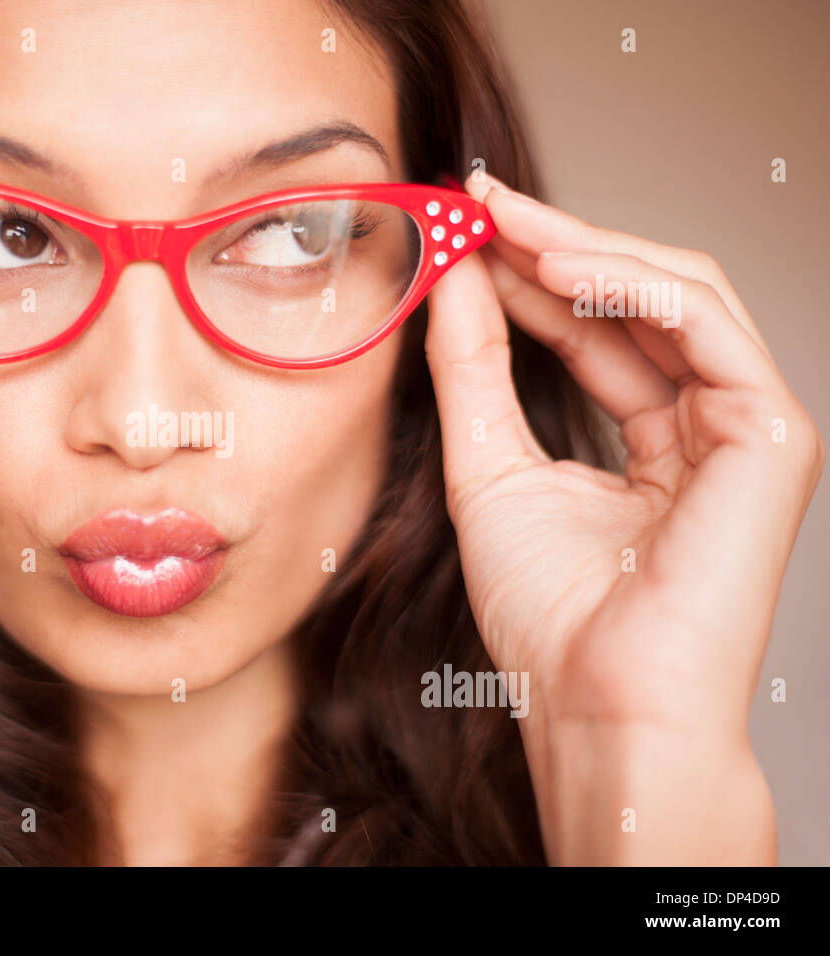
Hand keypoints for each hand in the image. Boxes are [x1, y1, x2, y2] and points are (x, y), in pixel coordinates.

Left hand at [423, 172, 822, 862]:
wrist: (595, 700)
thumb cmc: (549, 614)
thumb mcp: (487, 467)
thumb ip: (475, 369)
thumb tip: (459, 277)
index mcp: (653, 442)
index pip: (597, 328)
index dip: (532, 274)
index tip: (466, 231)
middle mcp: (705, 426)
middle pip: (638, 298)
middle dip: (555, 243)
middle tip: (481, 201)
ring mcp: (745, 426)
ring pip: (676, 294)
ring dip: (587, 248)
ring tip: (505, 221)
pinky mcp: (769, 433)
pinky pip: (702, 324)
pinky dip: (630, 283)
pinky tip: (557, 263)